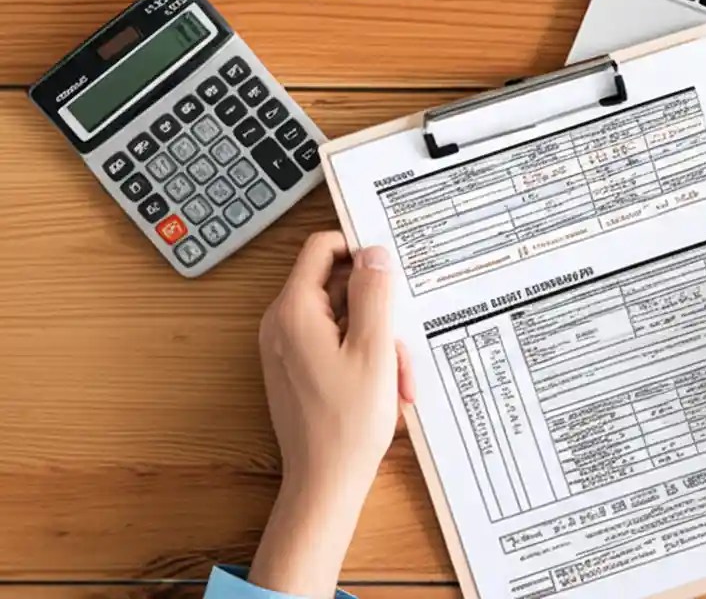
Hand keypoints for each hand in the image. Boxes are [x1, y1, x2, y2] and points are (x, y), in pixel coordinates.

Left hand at [250, 231, 414, 596]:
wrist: (325, 481)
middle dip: (378, 311)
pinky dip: (364, 358)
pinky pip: (335, 343)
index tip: (392, 271)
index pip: (323, 249)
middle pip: (338, 286)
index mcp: (294, 311)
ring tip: (395, 378)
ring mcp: (287, 347)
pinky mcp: (297, 368)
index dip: (360, 251)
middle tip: (400, 346)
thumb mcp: (375, 349)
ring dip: (377, 340)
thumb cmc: (348, 422)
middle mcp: (282, 324)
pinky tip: (383, 388)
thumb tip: (374, 252)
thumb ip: (374, 293)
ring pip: (343, 318)